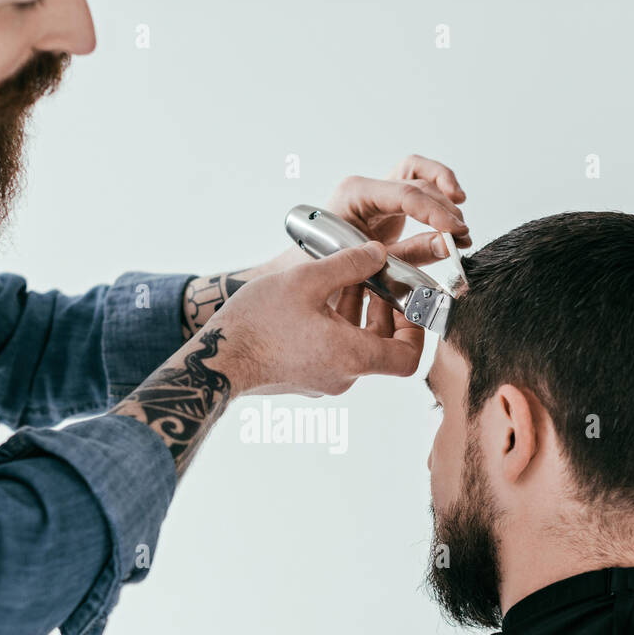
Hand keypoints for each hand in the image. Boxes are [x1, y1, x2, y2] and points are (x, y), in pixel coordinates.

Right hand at [210, 241, 424, 396]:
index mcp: (352, 357)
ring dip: (358, 315)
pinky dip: (337, 327)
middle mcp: (343, 376)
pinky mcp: (304, 378)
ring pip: (357, 347)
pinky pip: (334, 353)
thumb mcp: (307, 279)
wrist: (217, 360)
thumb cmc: (258, 323)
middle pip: (383, 348)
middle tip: (376, 280)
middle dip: (385, 312)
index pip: (408, 358)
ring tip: (343, 281)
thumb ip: (350, 264)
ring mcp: (323, 381)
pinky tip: (317, 300)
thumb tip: (379, 253)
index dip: (416, 331)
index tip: (407, 303)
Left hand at [326, 153, 470, 264]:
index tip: (455, 231)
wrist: (310, 278)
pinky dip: (437, 194)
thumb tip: (448, 244)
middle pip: (417, 184)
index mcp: (353, 196)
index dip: (435, 212)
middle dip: (444, 209)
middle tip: (462, 236)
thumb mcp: (374, 268)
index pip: (405, 194)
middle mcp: (365, 188)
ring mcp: (375, 192)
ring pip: (420, 175)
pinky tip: (453, 209)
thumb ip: (411, 254)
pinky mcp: (386, 203)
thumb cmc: (330, 272)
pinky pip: (417, 186)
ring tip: (461, 226)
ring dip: (445, 195)